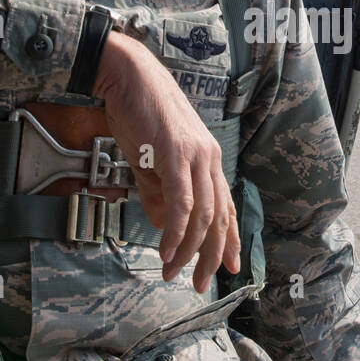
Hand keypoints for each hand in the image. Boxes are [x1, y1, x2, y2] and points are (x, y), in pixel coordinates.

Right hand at [92, 32, 240, 292]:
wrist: (128, 76)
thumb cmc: (139, 115)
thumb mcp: (150, 161)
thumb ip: (159, 194)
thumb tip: (164, 226)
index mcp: (207, 160)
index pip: (225, 207)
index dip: (229, 240)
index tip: (230, 267)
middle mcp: (209, 159)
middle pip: (218, 218)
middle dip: (211, 256)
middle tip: (201, 284)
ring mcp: (194, 156)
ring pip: (201, 215)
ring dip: (187, 250)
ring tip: (172, 272)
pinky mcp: (175, 154)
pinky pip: (180, 201)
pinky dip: (174, 230)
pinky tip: (167, 250)